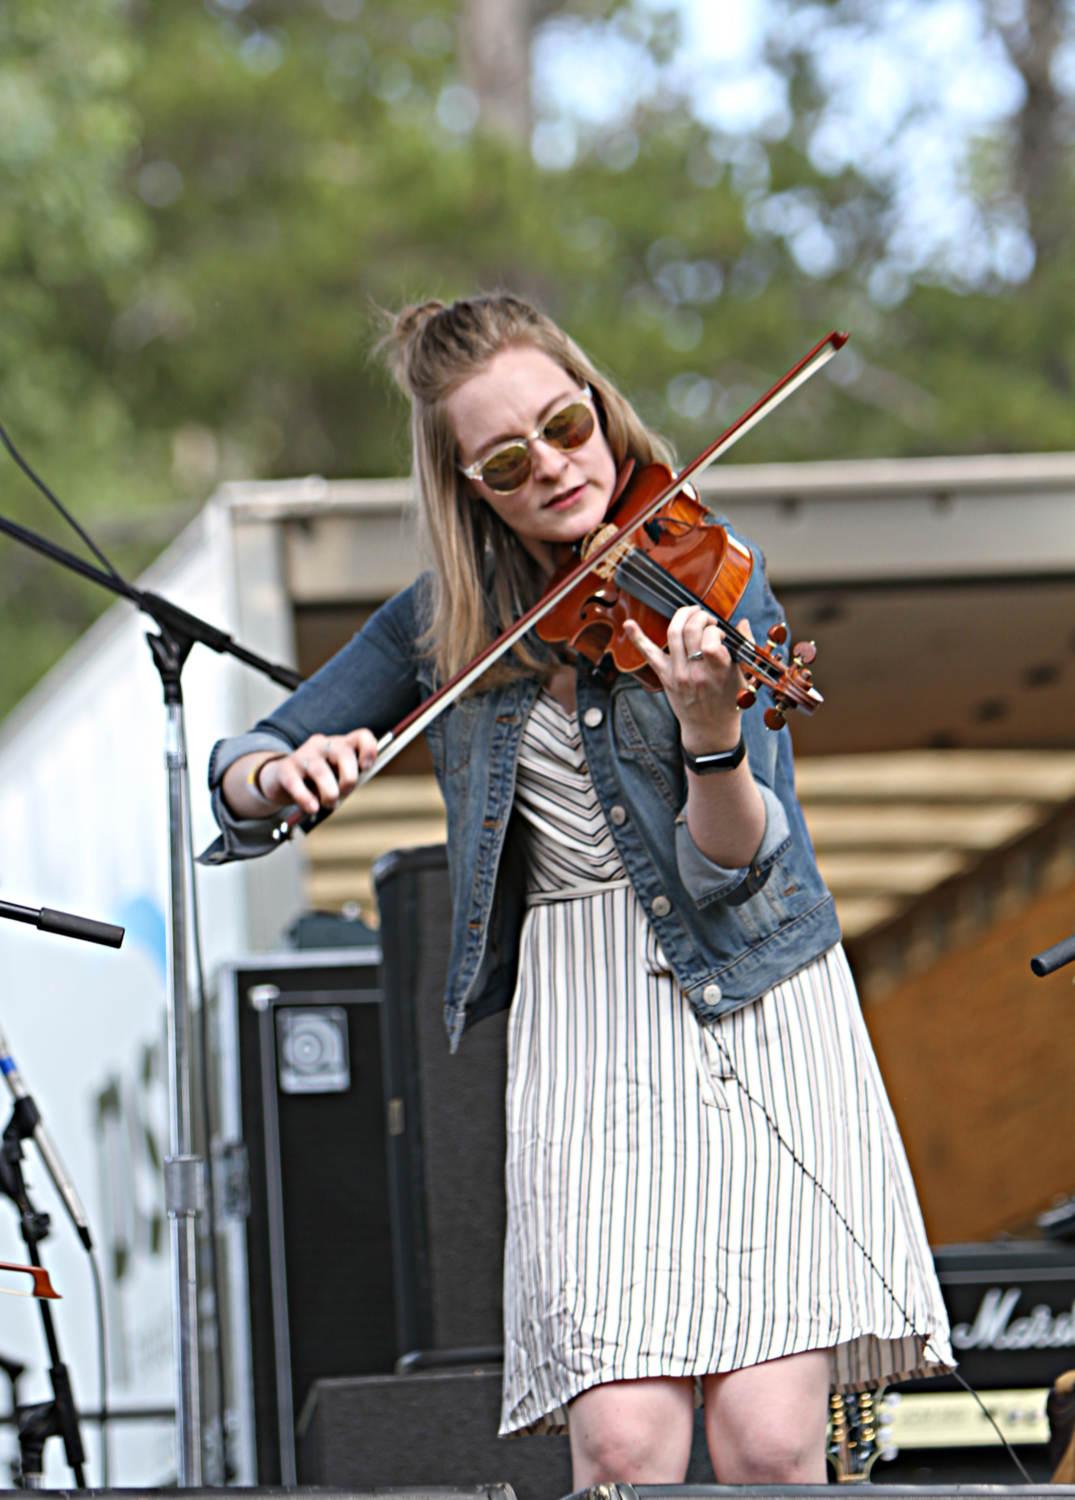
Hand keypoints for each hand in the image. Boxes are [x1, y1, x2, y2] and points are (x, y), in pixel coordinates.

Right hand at [257, 729, 378, 815]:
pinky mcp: (285, 770)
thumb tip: (352, 788)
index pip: (361, 736)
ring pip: (321, 772)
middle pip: (344, 754)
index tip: (365, 768)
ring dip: (330, 793)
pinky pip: (297, 784)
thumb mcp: (337, 776)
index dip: (369, 751)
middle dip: (349, 779)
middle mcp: (323, 745)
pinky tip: (312, 808)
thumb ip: (349, 779)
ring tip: (329, 804)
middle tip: (344, 793)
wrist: (280, 779)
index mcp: (340, 744)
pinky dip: (306, 799)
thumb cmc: (317, 780)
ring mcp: (303, 755)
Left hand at [623, 607, 751, 753]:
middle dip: (700, 616)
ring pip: (674, 634)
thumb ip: (744, 646)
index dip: (716, 630)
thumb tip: (743, 622)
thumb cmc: (729, 701)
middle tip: (706, 620)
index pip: (712, 641)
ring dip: (682, 616)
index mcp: (718, 672)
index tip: (719, 633)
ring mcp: (678, 673)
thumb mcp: (742, 676)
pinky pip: (649, 654)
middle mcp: (696, 672)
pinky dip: (638, 638)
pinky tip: (628, 624)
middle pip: (691, 630)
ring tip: (690, 614)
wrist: (709, 728)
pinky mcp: (665, 676)